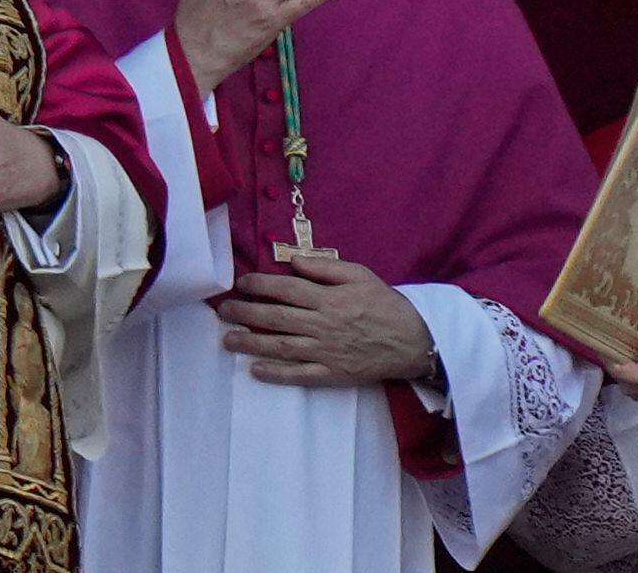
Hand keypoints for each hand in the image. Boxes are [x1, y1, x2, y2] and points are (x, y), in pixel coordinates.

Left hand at [218, 257, 433, 385]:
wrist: (413, 341)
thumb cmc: (385, 304)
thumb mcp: (360, 275)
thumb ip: (326, 268)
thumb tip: (295, 262)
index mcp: (329, 299)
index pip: (287, 290)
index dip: (260, 285)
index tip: (242, 283)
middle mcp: (323, 325)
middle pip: (276, 318)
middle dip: (246, 313)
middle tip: (224, 311)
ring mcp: (326, 351)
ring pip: (281, 347)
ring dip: (251, 343)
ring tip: (228, 340)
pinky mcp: (332, 373)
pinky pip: (299, 374)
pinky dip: (276, 374)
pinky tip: (256, 370)